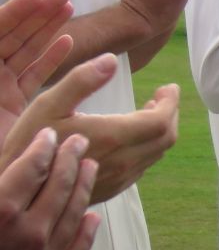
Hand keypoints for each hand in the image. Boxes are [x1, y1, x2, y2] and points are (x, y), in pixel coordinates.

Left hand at [0, 0, 75, 140]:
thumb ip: (2, 62)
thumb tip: (41, 45)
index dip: (14, 14)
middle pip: (10, 37)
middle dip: (36, 15)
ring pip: (25, 53)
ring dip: (47, 30)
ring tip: (68, 8)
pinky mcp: (13, 106)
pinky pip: (32, 76)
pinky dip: (49, 58)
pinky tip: (68, 43)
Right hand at [0, 126, 100, 249]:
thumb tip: (4, 176)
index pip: (30, 169)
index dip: (42, 148)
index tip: (50, 135)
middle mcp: (26, 236)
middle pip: (58, 188)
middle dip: (71, 160)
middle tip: (81, 141)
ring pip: (72, 217)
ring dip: (84, 188)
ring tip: (91, 168)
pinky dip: (85, 234)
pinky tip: (92, 218)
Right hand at [1, 56, 179, 204]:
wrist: (13, 188)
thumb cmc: (28, 143)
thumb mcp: (48, 105)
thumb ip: (82, 80)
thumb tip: (111, 59)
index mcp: (112, 137)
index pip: (161, 121)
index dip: (171, 102)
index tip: (169, 87)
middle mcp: (122, 162)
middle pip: (165, 138)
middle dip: (169, 114)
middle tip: (161, 97)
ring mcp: (118, 179)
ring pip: (155, 154)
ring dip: (159, 131)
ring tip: (148, 111)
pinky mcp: (111, 189)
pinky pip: (142, 167)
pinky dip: (147, 147)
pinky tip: (131, 136)